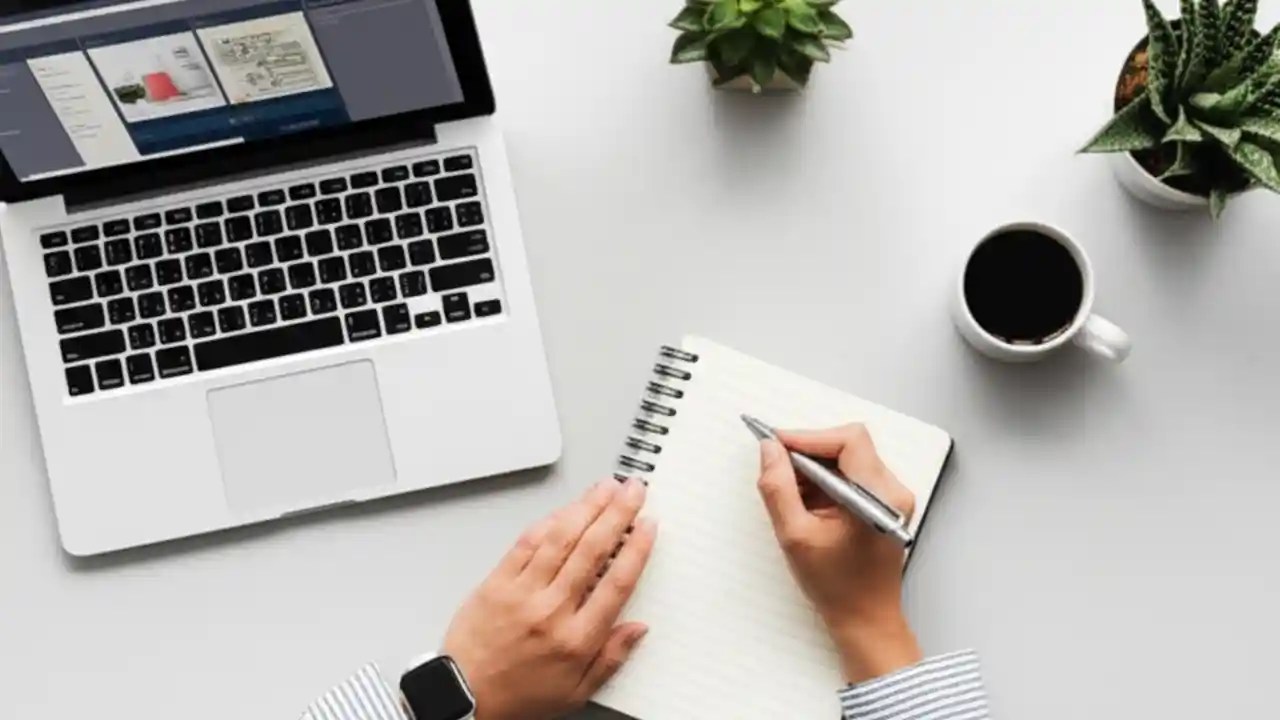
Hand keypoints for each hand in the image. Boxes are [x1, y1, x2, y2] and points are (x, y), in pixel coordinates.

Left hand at [442, 478, 656, 719]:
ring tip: (605, 488)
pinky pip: (526, 543)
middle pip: (592, 551)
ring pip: (560, 539)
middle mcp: (551, 611)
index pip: (616, 583)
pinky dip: (548, 521)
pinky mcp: (496, 583)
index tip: (648, 526)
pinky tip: (565, 508)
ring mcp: (522, 593)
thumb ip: (611, 658)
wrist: (463, 697)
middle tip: (633, 490)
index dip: (636, 549)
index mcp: (576, 639)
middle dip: (617, 514)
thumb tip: (638, 628)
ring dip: (586, 507)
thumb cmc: (518, 696)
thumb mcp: (576, 692)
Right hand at [756, 424, 923, 682]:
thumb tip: (769, 451)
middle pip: (847, 445)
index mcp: (879, 496)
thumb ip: (778, 488)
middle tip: (776, 468)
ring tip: (791, 494)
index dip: (808, 437)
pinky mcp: (881, 502)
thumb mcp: (795, 536)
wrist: (865, 619)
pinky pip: (850, 475)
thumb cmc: (838, 587)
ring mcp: (889, 496)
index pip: (848, 440)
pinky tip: (807, 504)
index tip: (776, 444)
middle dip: (808, 452)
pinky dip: (824, 481)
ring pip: (847, 458)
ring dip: (814, 468)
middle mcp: (892, 491)